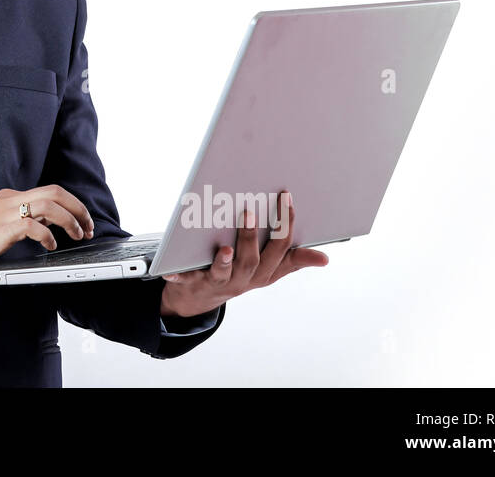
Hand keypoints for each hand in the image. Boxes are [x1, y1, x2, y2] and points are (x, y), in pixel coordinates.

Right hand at [0, 185, 94, 272]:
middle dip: (78, 207)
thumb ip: (22, 218)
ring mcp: (7, 212)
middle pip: (55, 192)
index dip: (71, 204)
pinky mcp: (4, 228)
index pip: (49, 191)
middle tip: (89, 225)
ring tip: (77, 235)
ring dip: (70, 220)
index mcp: (10, 196)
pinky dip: (48, 236)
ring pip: (50, 205)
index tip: (82, 220)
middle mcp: (11, 199)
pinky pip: (35, 226)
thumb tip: (48, 223)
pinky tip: (50, 245)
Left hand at [159, 190, 327, 317]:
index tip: (286, 197)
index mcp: (265, 272)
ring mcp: (219, 282)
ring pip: (225, 272)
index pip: (281, 248)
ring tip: (225, 248)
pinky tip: (169, 269)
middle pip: (252, 261)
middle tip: (249, 211)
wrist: (199, 297)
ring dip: (225, 261)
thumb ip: (293, 260)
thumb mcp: (269, 270)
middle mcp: (244, 279)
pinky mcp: (194, 283)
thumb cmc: (239, 273)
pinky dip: (178, 274)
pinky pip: (186, 280)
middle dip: (252, 238)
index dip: (285, 223)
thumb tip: (325, 258)